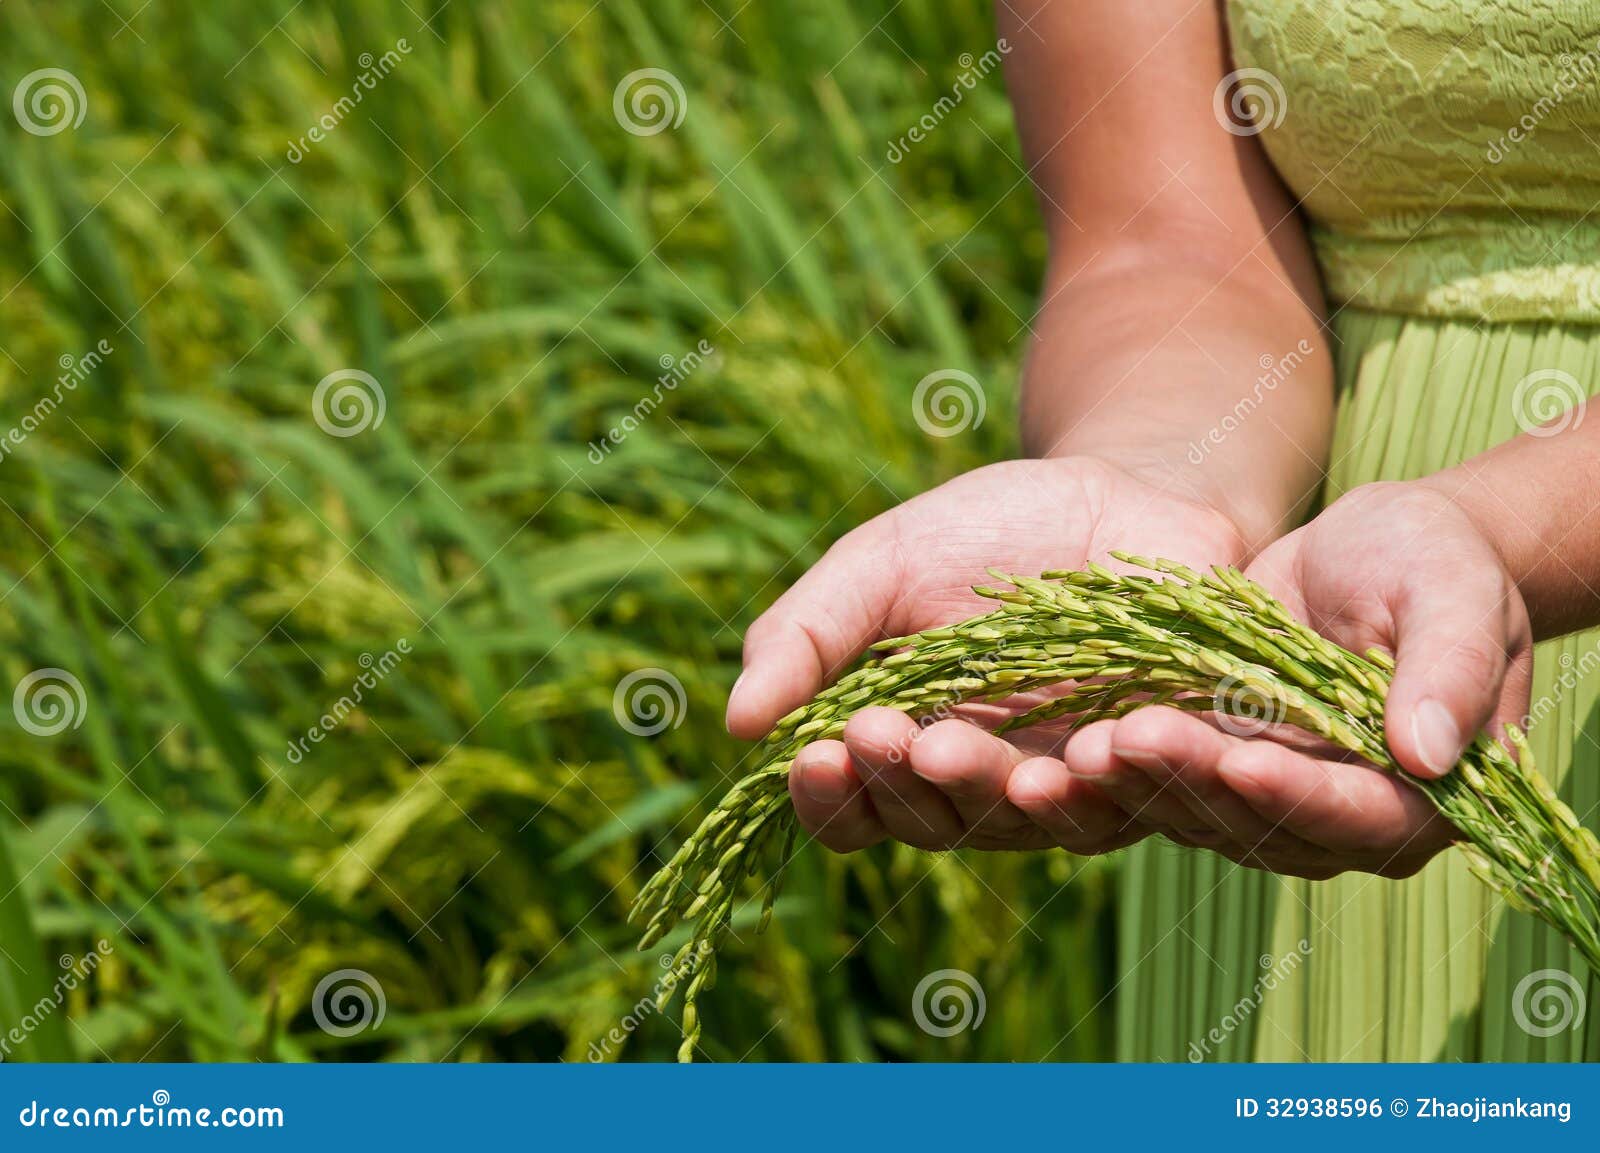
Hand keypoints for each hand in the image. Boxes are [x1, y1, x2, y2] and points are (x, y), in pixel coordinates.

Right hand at [726, 455, 1246, 853]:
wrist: (1128, 488)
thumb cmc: (985, 532)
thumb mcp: (879, 567)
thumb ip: (809, 637)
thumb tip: (735, 724)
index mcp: (904, 750)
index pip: (853, 811)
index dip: (829, 799)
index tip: (812, 756)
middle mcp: (981, 788)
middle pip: (932, 824)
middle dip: (904, 784)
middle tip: (886, 732)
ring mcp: (1070, 784)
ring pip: (1027, 822)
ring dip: (992, 792)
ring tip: (965, 750)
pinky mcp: (1158, 766)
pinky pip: (1135, 796)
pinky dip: (1106, 778)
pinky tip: (1085, 747)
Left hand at [1077, 480, 1531, 877]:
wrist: (1370, 549)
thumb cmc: (1433, 562)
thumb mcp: (1454, 593)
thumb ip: (1450, 669)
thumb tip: (1426, 754)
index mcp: (1418, 801)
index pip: (1354, 815)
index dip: (1296, 793)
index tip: (1240, 760)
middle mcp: (1337, 822)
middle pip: (1255, 823)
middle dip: (1188, 781)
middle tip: (1125, 739)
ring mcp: (1261, 804)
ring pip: (1189, 812)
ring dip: (1131, 783)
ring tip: (1078, 744)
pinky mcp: (1202, 773)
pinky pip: (1149, 785)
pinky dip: (1104, 772)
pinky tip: (1050, 753)